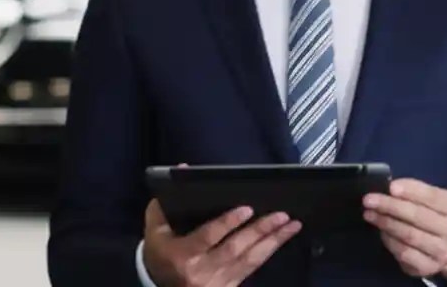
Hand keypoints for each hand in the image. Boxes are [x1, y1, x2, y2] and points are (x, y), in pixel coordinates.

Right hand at [142, 199, 301, 286]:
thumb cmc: (160, 255)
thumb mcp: (155, 231)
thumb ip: (163, 204)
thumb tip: (182, 170)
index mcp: (182, 255)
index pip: (208, 237)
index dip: (228, 223)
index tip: (247, 208)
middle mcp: (202, 272)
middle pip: (235, 249)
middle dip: (260, 231)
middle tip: (281, 215)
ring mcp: (218, 283)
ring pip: (250, 261)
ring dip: (273, 242)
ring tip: (291, 225)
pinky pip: (252, 269)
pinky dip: (268, 253)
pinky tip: (281, 239)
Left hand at [362, 178, 446, 280]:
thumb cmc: (436, 217)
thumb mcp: (434, 201)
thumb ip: (416, 193)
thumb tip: (390, 189)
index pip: (433, 196)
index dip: (411, 190)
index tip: (390, 187)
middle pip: (419, 216)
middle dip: (391, 206)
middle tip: (369, 200)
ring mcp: (444, 252)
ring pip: (410, 235)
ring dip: (386, 223)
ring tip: (370, 214)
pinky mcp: (429, 267)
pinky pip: (404, 252)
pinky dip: (389, 240)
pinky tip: (381, 231)